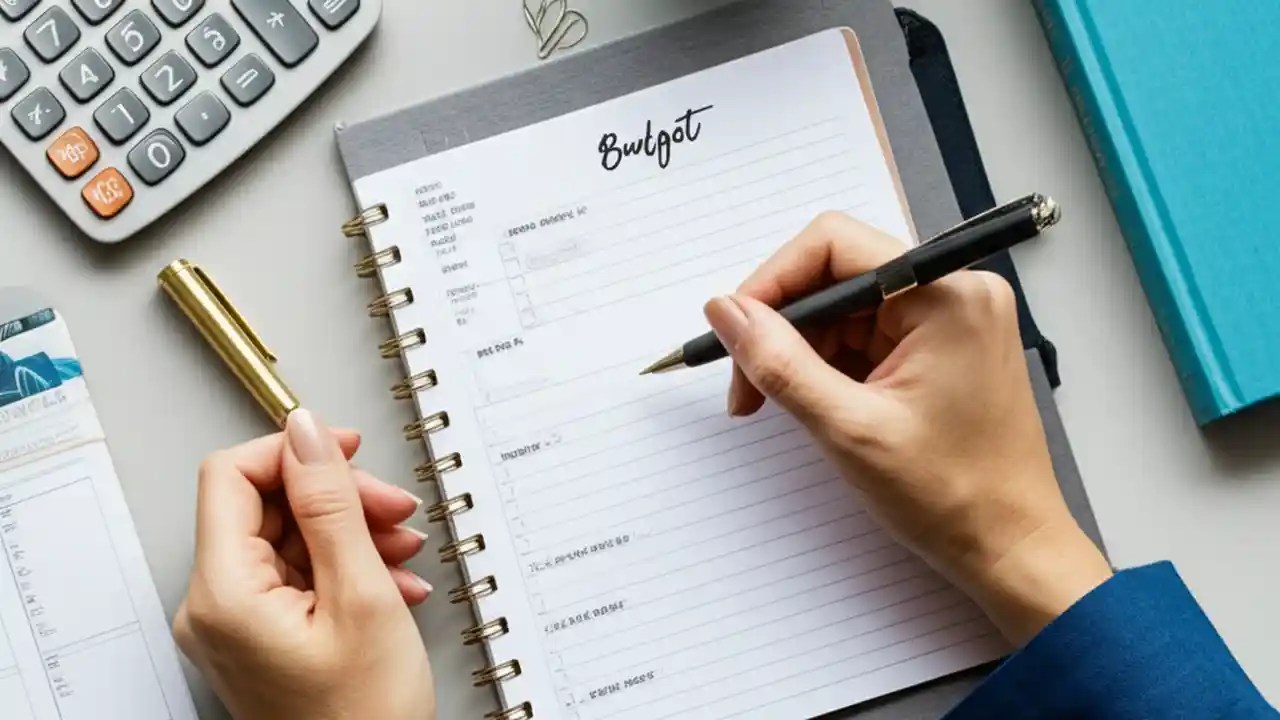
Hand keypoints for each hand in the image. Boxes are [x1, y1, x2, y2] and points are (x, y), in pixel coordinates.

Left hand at [174, 409, 435, 719]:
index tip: (344, 447)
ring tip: (402, 551)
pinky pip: (298, 577)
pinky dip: (346, 568)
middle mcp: (215, 607)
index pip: (231, 476)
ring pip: (289, 540)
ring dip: (351, 533)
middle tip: (393, 508)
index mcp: (223, 594)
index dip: (292, 451)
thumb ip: (330, 504)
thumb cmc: (365, 718)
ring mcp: (236, 625)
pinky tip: (391, 582)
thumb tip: (307, 434)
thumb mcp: (361, 594)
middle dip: (337, 498)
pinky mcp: (261, 637)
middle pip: (266, 507)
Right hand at [705, 212, 1111, 645]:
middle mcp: (954, 291)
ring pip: (843, 310)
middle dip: (781, 326)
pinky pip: (865, 336)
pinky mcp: (940, 347)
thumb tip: (724, 311)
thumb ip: (779, 363)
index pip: (834, 245)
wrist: (1010, 549)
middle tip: (744, 384)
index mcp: (946, 295)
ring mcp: (949, 319)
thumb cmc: (952, 496)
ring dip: (800, 351)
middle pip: (835, 276)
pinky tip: (813, 404)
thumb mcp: (848, 428)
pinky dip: (827, 367)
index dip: (772, 282)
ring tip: (773, 404)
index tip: (734, 328)